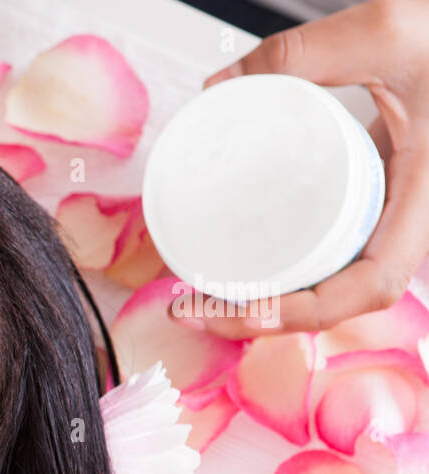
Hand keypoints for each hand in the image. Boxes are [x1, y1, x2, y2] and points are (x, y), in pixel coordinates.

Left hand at [177, 0, 428, 337]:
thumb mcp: (383, 33)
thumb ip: (300, 53)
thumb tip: (217, 88)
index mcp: (425, 192)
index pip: (371, 283)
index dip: (305, 310)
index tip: (240, 309)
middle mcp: (413, 217)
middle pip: (341, 298)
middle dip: (266, 317)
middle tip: (191, 308)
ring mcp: (393, 213)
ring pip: (336, 282)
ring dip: (271, 305)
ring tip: (201, 299)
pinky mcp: (375, 201)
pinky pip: (333, 255)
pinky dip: (289, 276)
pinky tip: (240, 272)